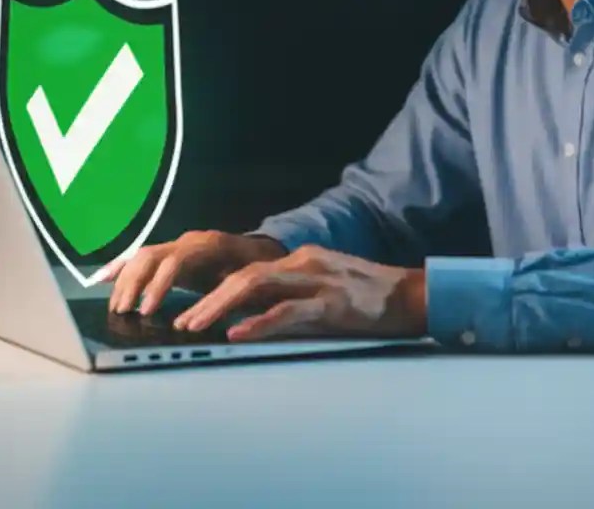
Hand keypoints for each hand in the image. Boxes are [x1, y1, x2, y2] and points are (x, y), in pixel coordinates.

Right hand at [102, 231, 287, 314]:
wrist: (268, 253)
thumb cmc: (263, 270)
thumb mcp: (256, 282)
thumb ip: (236, 293)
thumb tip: (219, 312)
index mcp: (210, 244)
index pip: (174, 261)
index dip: (157, 286)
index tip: (146, 310)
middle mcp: (190, 240)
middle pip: (151, 256)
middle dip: (133, 284)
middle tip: (123, 312)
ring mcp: (179, 245)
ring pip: (143, 256)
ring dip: (125, 281)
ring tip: (116, 306)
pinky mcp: (172, 255)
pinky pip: (142, 258)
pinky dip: (122, 268)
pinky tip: (103, 279)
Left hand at [170, 245, 426, 341]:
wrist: (412, 297)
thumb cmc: (367, 301)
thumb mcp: (321, 294)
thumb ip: (288, 302)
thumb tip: (249, 321)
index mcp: (298, 261)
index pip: (245, 271)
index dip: (212, 290)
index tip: (187, 310)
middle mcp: (303, 264)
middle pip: (243, 276)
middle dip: (207, 299)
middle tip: (181, 322)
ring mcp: (317, 280)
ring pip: (256, 286)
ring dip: (220, 308)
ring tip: (196, 327)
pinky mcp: (331, 303)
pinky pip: (287, 311)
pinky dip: (258, 323)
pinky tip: (237, 334)